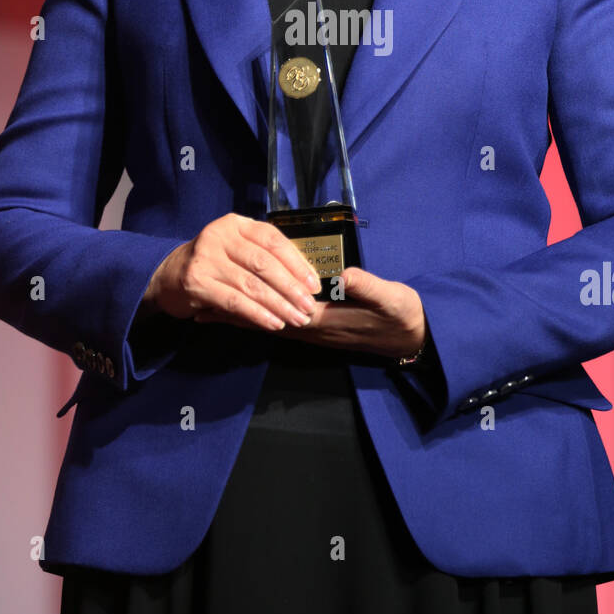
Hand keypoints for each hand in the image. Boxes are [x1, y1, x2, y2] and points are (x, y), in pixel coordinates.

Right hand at [138, 213, 321, 330]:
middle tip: (308, 307)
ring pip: (251, 285)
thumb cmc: (212, 263)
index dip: (296, 262)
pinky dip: (257, 314)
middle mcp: (219, 236)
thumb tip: (306, 277)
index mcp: (235, 224)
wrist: (167, 275)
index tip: (313, 284)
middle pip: (264, 263)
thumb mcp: (236, 249)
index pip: (273, 240)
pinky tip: (273, 323)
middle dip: (291, 288)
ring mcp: (206, 258)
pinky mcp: (196, 283)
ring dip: (278, 305)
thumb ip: (264, 256)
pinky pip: (235, 301)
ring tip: (295, 318)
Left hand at [191, 262, 427, 361]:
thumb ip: (368, 288)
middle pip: (265, 321)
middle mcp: (314, 329)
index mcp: (325, 320)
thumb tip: (346, 275)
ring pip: (270, 323)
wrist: (414, 338)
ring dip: (242, 316)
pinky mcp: (321, 328)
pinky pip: (282, 323)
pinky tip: (248, 309)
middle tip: (199, 302)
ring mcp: (316, 331)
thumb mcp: (390, 298)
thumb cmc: (403, 315)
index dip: (248, 303)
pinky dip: (260, 317)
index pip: (277, 311)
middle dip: (233, 312)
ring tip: (211, 308)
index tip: (219, 295)